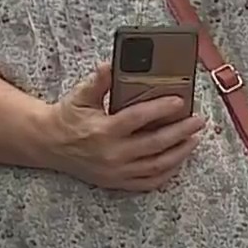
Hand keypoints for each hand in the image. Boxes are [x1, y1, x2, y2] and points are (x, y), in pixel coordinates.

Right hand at [40, 63, 206, 191]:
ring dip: (179, 152)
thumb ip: (99, 81)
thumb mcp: (80, 95)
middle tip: (198, 120)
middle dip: (180, 132)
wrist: (49, 145)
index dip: (161, 109)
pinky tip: (178, 160)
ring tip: (194, 138)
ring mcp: (116, 172)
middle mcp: (112, 154)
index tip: (180, 101)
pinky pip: (148, 182)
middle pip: (155, 144)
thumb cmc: (68, 117)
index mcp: (104, 130)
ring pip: (156, 166)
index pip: (138, 118)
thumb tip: (112, 64)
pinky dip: (167, 173)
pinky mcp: (117, 182)